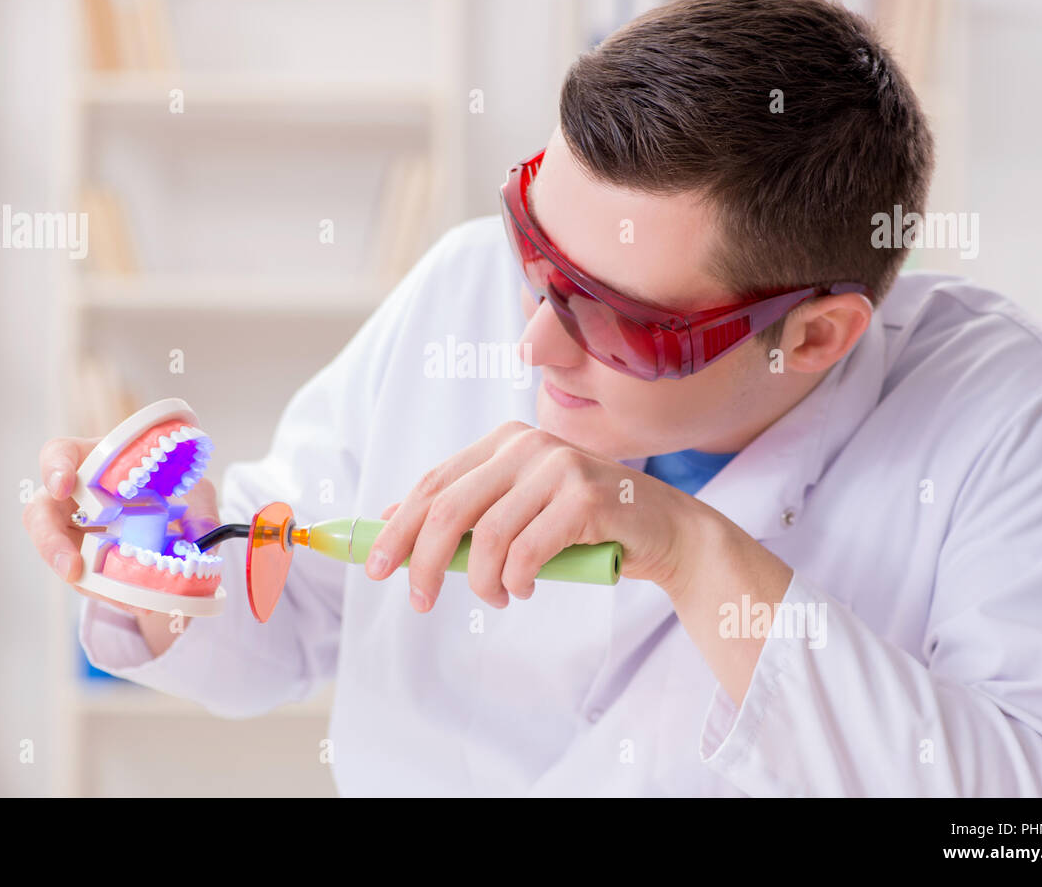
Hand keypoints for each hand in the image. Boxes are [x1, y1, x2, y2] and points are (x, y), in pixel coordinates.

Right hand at [23, 435, 219, 614]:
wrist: (178, 531)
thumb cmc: (175, 495)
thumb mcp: (196, 495)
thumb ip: (201, 509)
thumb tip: (203, 534)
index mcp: (99, 463)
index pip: (61, 454)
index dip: (56, 467)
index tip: (63, 485)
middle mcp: (76, 496)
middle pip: (40, 512)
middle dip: (51, 541)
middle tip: (72, 567)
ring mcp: (73, 532)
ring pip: (57, 555)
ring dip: (83, 578)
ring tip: (112, 593)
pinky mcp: (82, 563)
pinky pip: (84, 580)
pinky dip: (107, 591)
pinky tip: (134, 600)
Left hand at [364, 421, 718, 611]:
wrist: (665, 531)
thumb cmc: (586, 525)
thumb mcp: (519, 511)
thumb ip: (469, 510)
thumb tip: (394, 519)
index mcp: (506, 442)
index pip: (436, 483)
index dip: (399, 526)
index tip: (375, 565)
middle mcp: (528, 445)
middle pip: (450, 508)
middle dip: (422, 560)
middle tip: (417, 600)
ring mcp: (558, 467)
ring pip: (488, 537)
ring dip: (481, 582)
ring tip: (497, 598)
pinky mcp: (585, 498)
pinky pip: (526, 552)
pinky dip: (517, 581)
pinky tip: (527, 589)